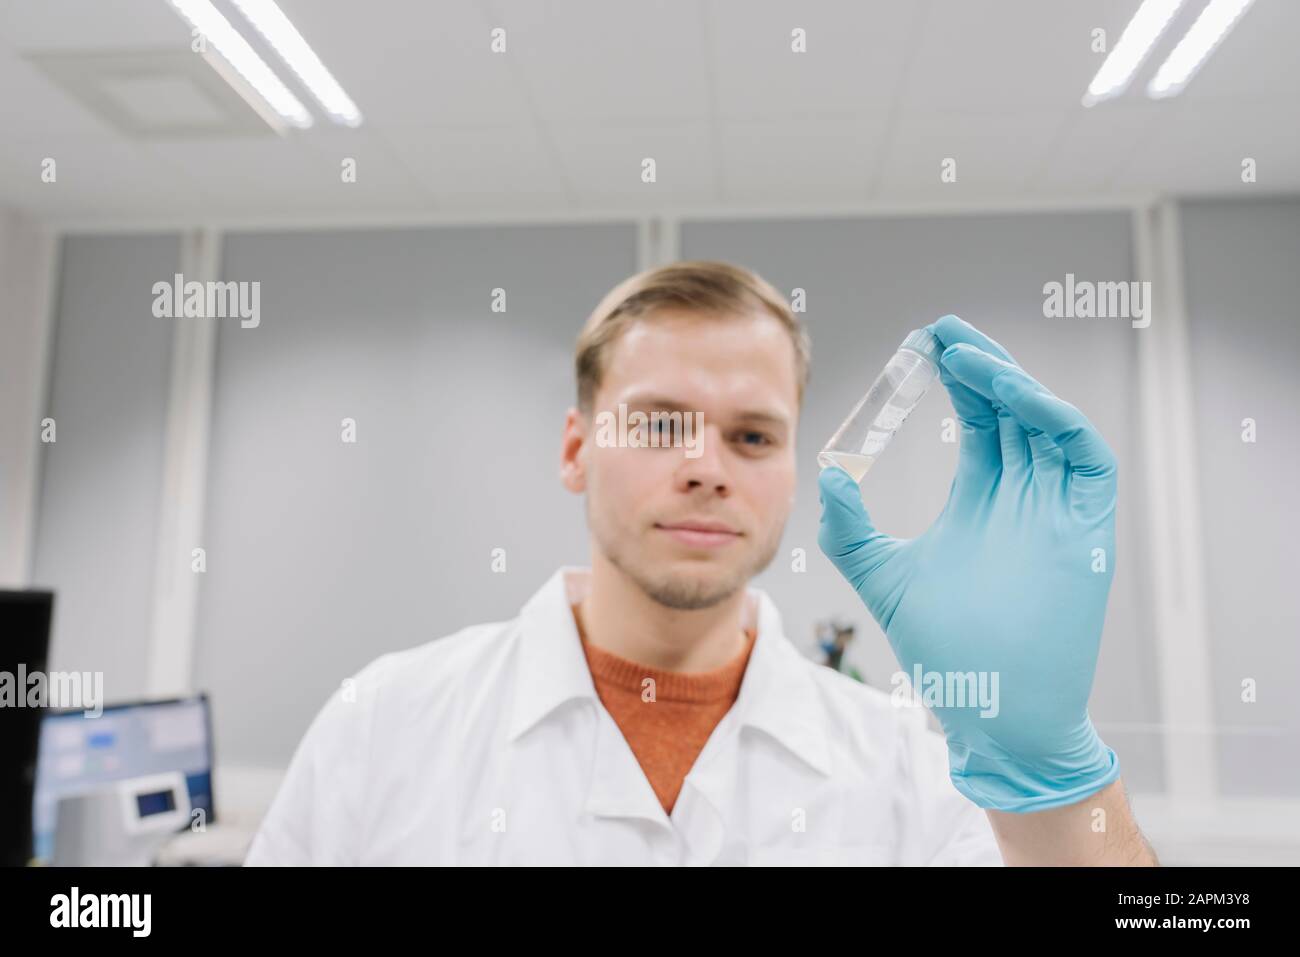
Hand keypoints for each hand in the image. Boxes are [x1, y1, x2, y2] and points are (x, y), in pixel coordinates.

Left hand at [817, 314, 1120, 811]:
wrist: (995, 715)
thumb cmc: (949, 653)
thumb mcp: (884, 577)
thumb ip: (852, 528)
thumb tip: (825, 471)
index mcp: (985, 499)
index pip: (978, 421)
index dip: (957, 379)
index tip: (922, 344)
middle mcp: (1026, 495)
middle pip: (1012, 410)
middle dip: (982, 365)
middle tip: (942, 330)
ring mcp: (1060, 509)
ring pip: (1048, 423)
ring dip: (1013, 383)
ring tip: (966, 356)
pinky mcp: (1089, 529)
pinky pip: (1085, 456)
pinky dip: (1054, 419)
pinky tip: (1010, 395)